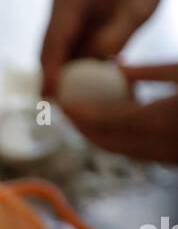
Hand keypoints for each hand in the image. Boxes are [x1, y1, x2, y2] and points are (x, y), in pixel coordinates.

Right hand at [40, 0, 173, 95]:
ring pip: (55, 50)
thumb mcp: (133, 15)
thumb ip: (108, 42)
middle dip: (51, 77)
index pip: (54, 43)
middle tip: (58, 107)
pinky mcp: (69, 18)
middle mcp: (59, 3)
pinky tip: (88, 78)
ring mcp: (62, 10)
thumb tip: (86, 70)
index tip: (51, 98)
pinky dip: (73, 63)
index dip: (50, 73)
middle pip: (48, 49)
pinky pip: (66, 46)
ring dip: (63, 72)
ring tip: (74, 97)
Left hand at [60, 62, 177, 161]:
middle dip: (82, 127)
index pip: (107, 121)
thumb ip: (148, 73)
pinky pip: (135, 151)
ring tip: (83, 115)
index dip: (80, 114)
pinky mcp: (170, 159)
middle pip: (106, 141)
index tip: (61, 102)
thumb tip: (116, 68)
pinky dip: (118, 137)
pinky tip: (111, 121)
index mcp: (157, 119)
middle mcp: (157, 144)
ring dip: (98, 134)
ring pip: (119, 149)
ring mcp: (164, 156)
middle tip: (66, 109)